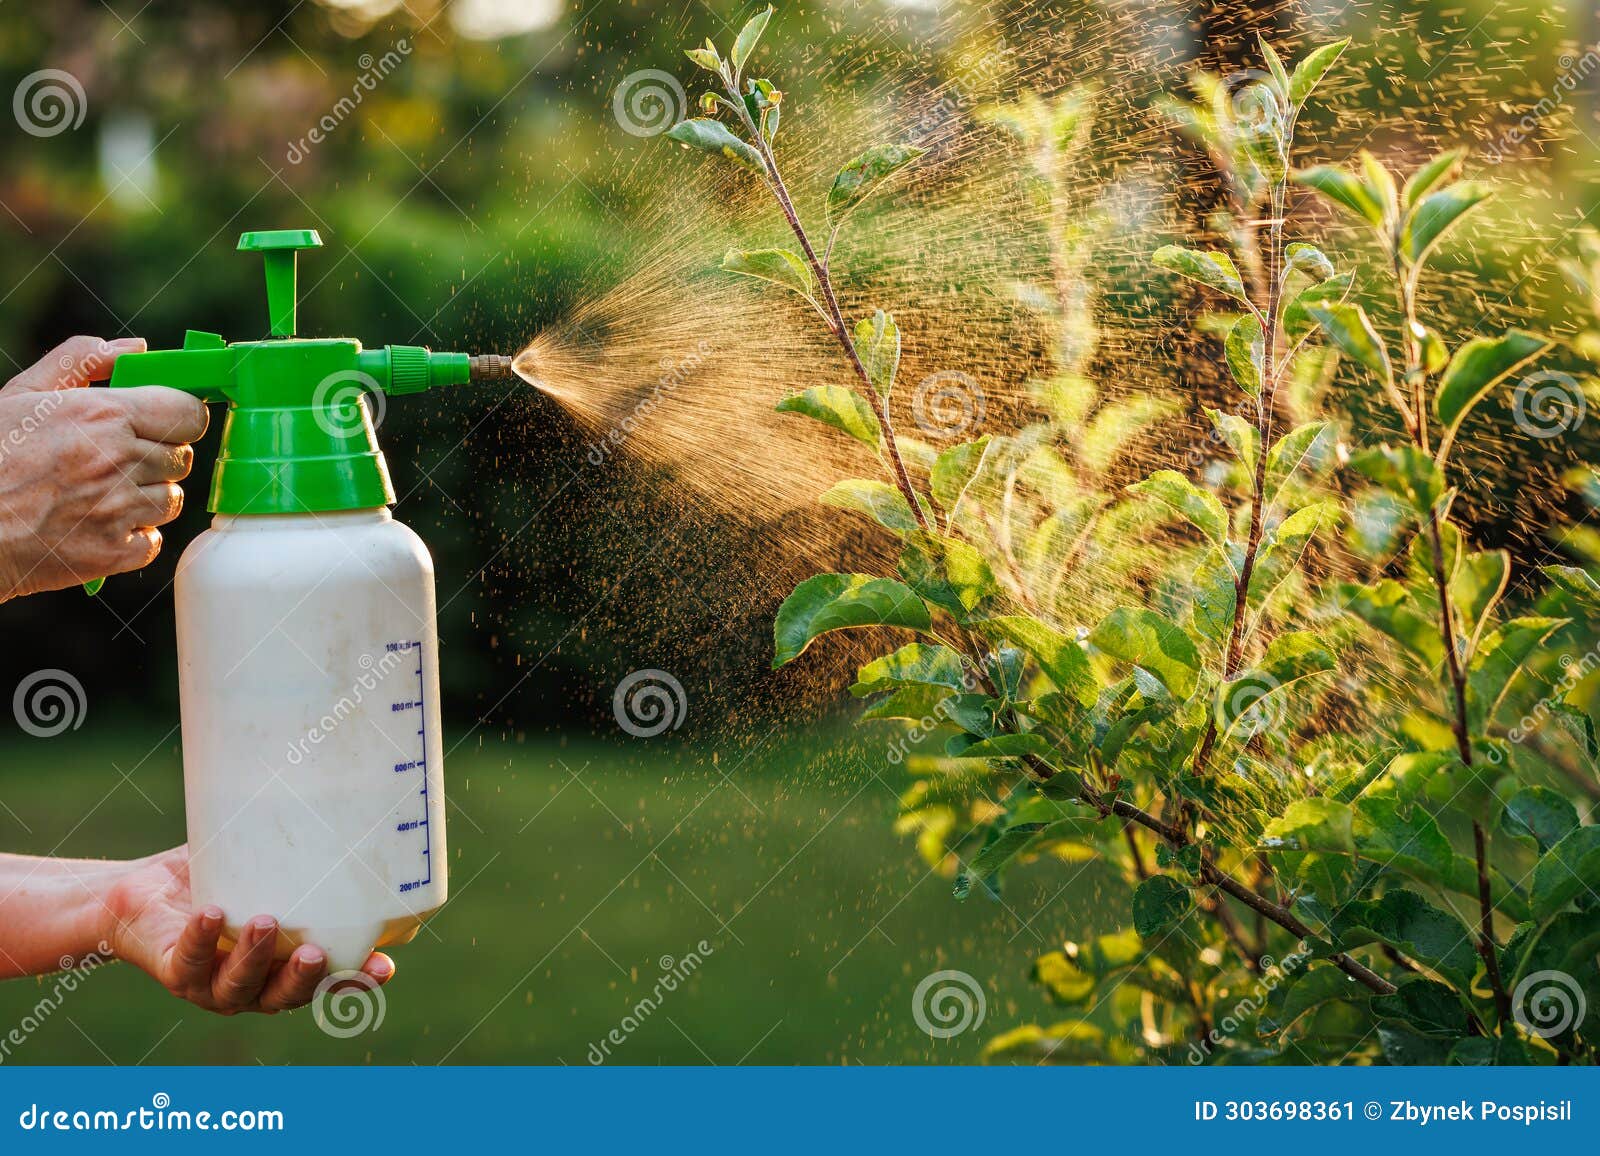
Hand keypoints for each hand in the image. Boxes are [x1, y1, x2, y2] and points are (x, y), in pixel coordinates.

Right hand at [0, 335, 208, 600]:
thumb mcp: (22, 394)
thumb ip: (81, 361)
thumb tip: (137, 348)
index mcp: (103, 414)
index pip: (189, 414)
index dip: (183, 417)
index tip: (166, 422)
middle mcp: (119, 461)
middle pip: (181, 458)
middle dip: (157, 456)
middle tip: (116, 459)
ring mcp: (118, 509)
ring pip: (170, 500)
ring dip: (146, 496)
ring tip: (100, 492)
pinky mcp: (112, 552)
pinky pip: (151, 540)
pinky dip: (131, 535)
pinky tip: (95, 524)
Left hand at [101, 846, 394, 1015]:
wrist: (141, 893)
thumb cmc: (213, 882)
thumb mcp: (260, 869)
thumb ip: (297, 850)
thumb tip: (345, 790)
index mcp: (284, 966)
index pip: (328, 981)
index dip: (357, 980)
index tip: (384, 967)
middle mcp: (254, 985)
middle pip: (286, 996)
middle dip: (303, 979)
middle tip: (315, 953)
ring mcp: (211, 985)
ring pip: (238, 986)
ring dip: (253, 959)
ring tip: (264, 921)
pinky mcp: (172, 972)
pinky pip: (188, 963)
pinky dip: (201, 940)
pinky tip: (211, 914)